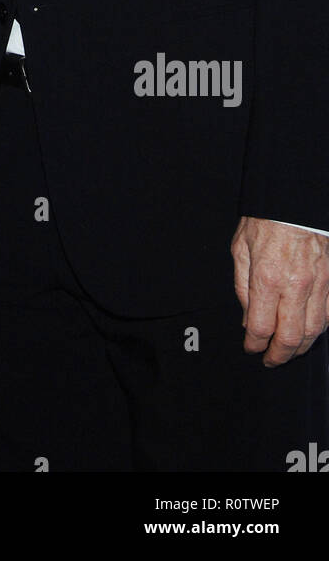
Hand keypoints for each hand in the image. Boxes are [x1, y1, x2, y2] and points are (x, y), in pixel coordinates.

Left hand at [232, 216, 328, 364]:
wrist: (294, 201)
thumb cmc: (266, 221)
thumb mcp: (240, 249)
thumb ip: (243, 287)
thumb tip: (248, 318)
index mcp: (267, 278)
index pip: (261, 327)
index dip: (254, 345)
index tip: (251, 348)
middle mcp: (295, 285)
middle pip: (291, 337)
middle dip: (279, 355)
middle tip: (271, 360)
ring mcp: (318, 285)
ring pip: (314, 331)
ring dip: (301, 348)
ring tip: (289, 351)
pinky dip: (319, 330)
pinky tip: (309, 332)